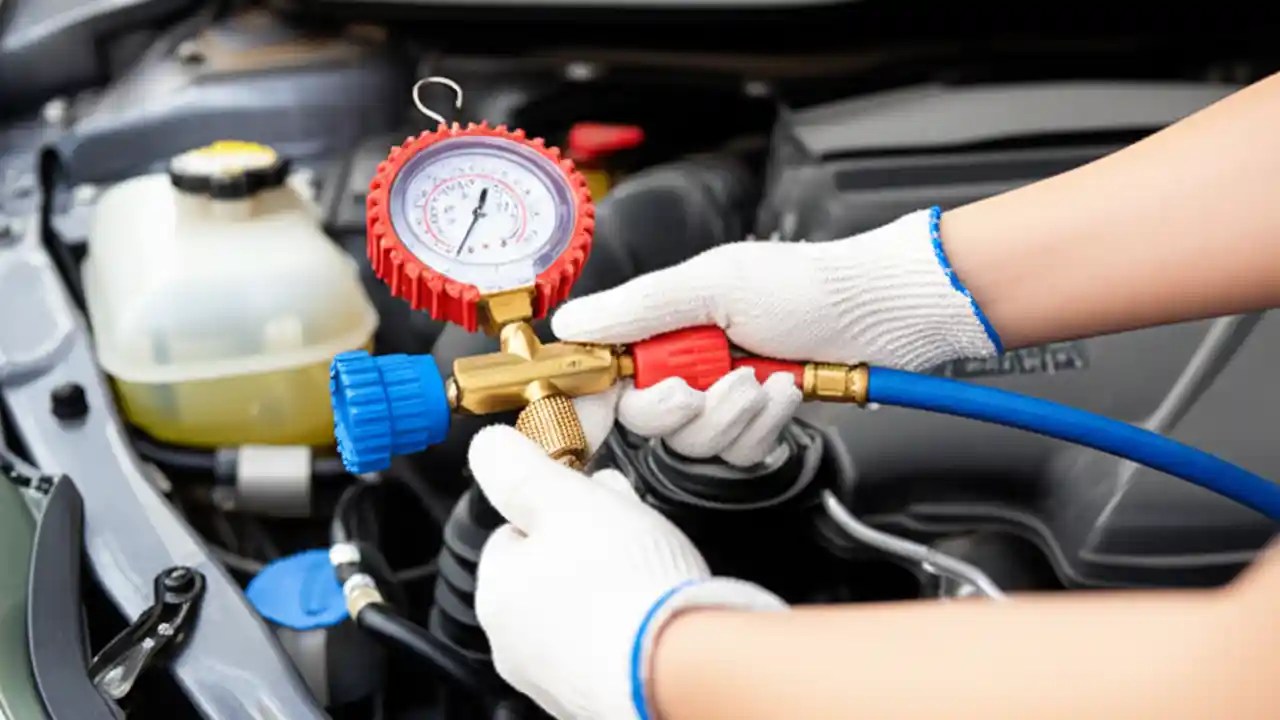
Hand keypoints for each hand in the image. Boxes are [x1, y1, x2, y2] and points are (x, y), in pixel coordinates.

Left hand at [471, 425, 786, 719]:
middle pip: (550, 571)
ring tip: (652, 571)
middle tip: (629, 530)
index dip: (558, 507)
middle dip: (589, 544)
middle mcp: (516, 644)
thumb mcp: (566, 500)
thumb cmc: (625, 585)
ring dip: (612, 585)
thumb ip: (521, 470)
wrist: (682, 668)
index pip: (514, 533)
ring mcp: (557, 677)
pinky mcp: (602, 697)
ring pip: (582, 609)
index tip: (593, 499)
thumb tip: (488, 446)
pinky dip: (631, 627)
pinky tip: (657, 612)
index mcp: (498, 593)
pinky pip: (612, 645)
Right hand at [557, 207, 1001, 464]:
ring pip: (695, 442)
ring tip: (764, 379)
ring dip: (732, 415)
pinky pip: (740, 452)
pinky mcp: (759, 424)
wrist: (879, 314)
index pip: (609, 370)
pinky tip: (786, 392)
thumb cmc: (806, 286)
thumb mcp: (714, 285)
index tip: (606, 407)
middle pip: (647, 419)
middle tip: (707, 385)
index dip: (600, 396)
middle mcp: (690, 361)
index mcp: (668, 322)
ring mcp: (725, 396)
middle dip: (682, 408)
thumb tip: (572, 322)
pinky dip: (765, 426)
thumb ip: (639, 308)